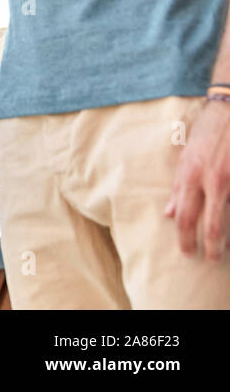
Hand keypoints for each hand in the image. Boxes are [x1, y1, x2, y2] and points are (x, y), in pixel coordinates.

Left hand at [164, 98, 229, 259]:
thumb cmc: (208, 131)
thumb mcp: (186, 155)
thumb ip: (178, 185)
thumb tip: (167, 213)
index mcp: (191, 174)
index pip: (184, 215)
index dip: (184, 237)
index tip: (187, 251)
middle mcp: (212, 180)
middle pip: (208, 223)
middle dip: (207, 246)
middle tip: (208, 259)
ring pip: (226, 218)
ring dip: (225, 238)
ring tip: (223, 250)